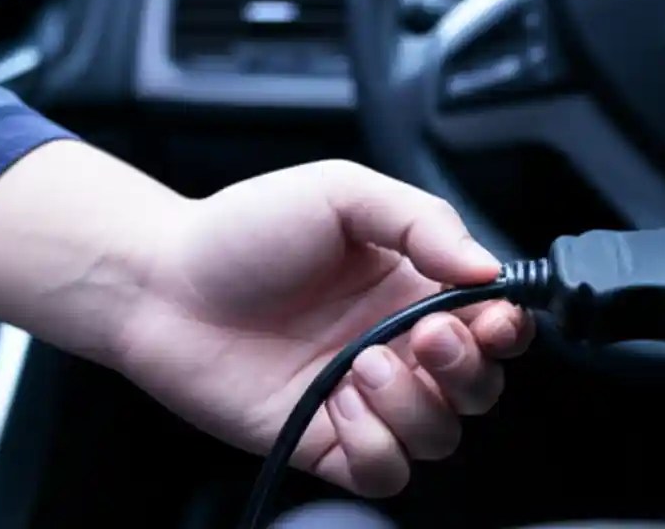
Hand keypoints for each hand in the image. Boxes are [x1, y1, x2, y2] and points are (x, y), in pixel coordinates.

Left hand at [111, 160, 534, 496]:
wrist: (160, 283)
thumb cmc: (243, 231)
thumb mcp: (343, 192)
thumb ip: (423, 221)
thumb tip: (486, 266)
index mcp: (412, 287)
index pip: (492, 322)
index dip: (504, 328)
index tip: (486, 316)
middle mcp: (396, 345)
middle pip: (480, 387)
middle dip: (466, 369)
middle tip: (423, 338)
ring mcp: (363, 398)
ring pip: (441, 435)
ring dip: (416, 405)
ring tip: (362, 364)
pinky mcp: (325, 440)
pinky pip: (386, 471)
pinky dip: (377, 445)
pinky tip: (338, 403)